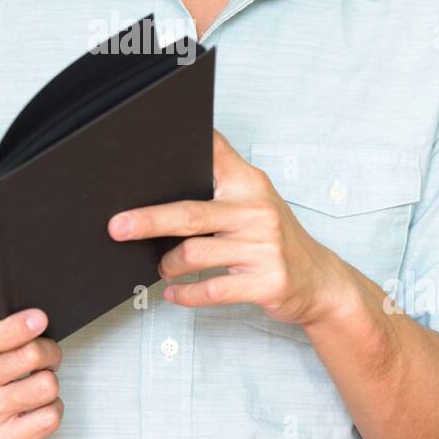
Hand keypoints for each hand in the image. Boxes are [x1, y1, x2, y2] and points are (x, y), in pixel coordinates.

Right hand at [0, 308, 62, 438]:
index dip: (14, 328)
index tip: (38, 318)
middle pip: (27, 358)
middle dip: (47, 347)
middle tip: (44, 347)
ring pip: (44, 386)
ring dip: (49, 375)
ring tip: (40, 372)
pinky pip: (49, 418)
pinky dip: (52, 405)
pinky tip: (37, 399)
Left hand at [108, 129, 353, 328]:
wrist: (320, 281)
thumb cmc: (275, 238)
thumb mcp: (256, 200)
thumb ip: (222, 182)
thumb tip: (163, 172)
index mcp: (250, 184)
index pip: (214, 153)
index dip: (186, 144)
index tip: (150, 144)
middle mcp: (257, 211)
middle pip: (190, 213)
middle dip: (149, 220)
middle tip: (118, 227)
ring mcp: (263, 248)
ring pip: (195, 254)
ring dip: (169, 264)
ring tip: (162, 267)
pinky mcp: (266, 282)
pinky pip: (212, 289)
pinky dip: (185, 294)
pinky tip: (174, 293)